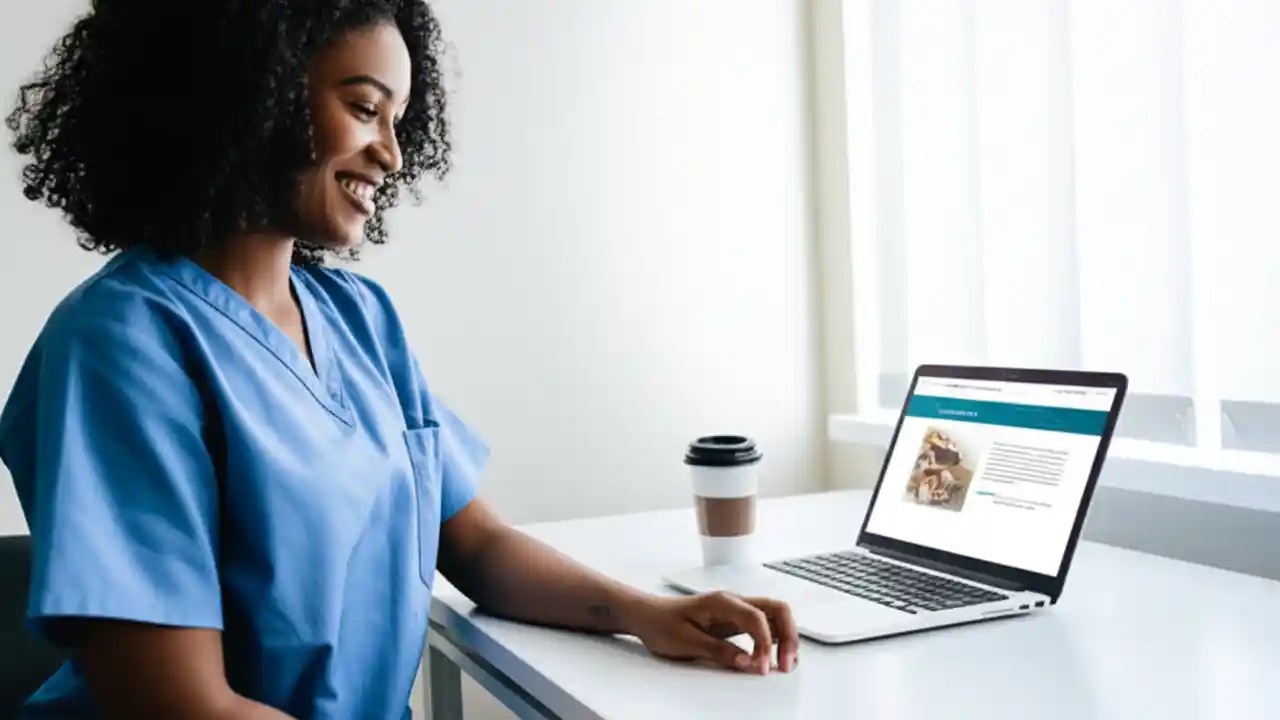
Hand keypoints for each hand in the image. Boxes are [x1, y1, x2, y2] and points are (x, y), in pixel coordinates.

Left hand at [628, 591, 798, 674]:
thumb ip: (720, 652)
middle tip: (786, 664)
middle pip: (777, 609)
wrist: (647, 615)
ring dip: (785, 637)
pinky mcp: (735, 620)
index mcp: (722, 602)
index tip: (763, 668)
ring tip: (785, 664)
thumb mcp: (687, 643)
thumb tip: (749, 662)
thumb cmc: (662, 624)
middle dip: (789, 636)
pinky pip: (764, 624)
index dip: (765, 645)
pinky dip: (775, 639)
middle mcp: (733, 601)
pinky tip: (773, 656)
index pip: (757, 618)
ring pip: (774, 615)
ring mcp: (736, 609)